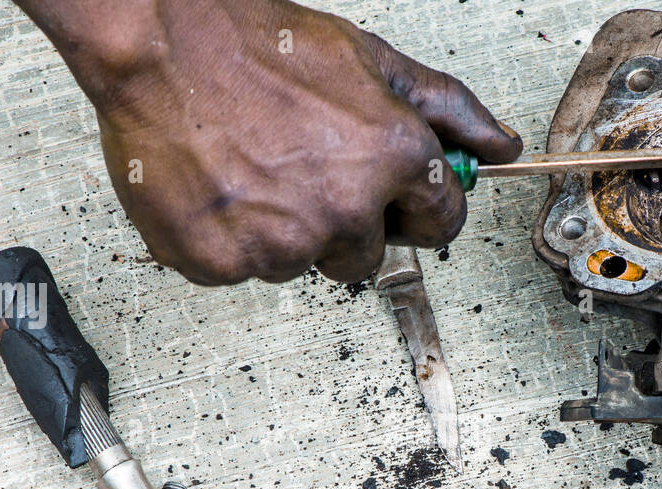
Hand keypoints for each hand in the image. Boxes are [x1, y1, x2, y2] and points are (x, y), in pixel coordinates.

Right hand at [16, 0, 520, 284]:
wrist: (160, 44)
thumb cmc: (259, 45)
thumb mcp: (370, 60)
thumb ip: (445, 109)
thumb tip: (501, 144)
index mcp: (394, 160)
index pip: (443, 225)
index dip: (414, 209)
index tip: (391, 200)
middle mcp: (344, 211)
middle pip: (367, 258)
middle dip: (343, 225)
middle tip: (299, 171)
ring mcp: (281, 243)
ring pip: (300, 264)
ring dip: (282, 232)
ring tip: (252, 170)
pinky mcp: (223, 263)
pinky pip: (242, 271)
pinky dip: (230, 240)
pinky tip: (220, 189)